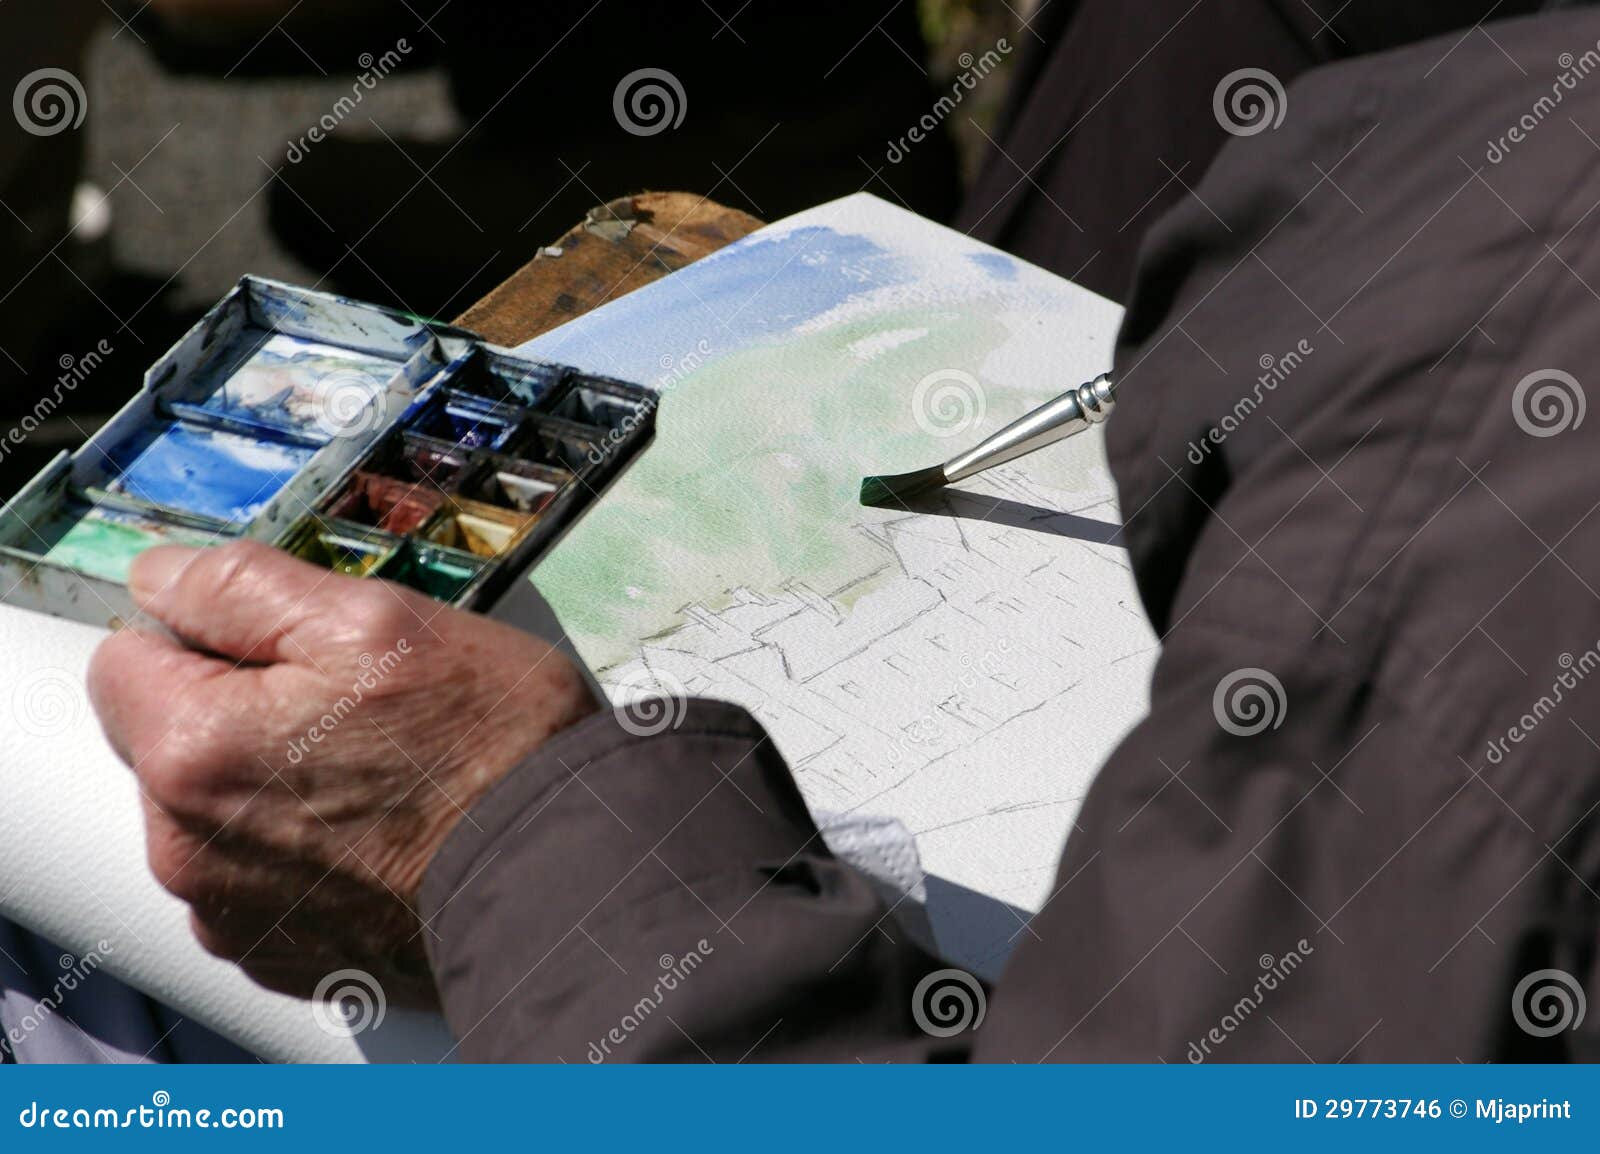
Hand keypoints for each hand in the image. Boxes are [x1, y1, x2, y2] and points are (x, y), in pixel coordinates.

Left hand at [86, 540, 598, 1007]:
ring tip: (376, 777)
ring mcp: (232, 915)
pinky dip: (301, 855)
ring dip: (269, 788)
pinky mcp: (279, 956)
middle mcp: (189, 849)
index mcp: (194, 751)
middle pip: (167, 743)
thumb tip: (163, 579)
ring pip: (214, 814)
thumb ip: (243, 587)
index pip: (125, 659)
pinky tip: (377, 834)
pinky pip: (256, 880)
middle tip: (352, 711)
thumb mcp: (375, 620)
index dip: (207, 638)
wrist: (566, 873)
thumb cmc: (490, 749)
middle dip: (237, 715)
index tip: (288, 652)